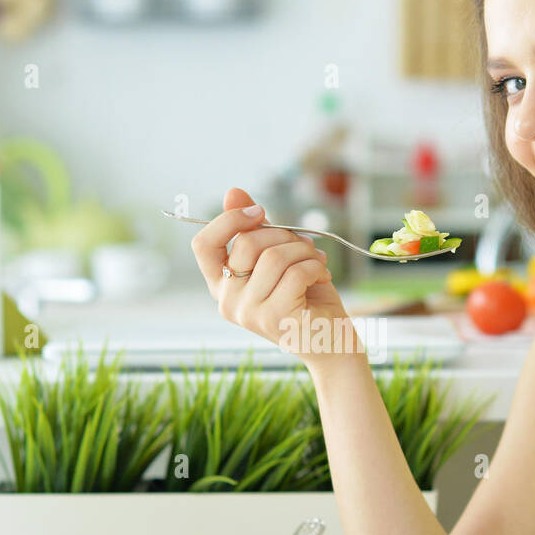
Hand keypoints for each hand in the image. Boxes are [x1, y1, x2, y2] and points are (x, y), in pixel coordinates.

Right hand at [190, 187, 359, 366]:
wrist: (332, 342)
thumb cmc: (306, 297)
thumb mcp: (279, 257)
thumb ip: (255, 229)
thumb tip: (232, 192)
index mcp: (222, 285)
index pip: (203, 245)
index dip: (228, 220)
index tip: (259, 211)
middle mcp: (228, 302)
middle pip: (246, 244)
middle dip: (284, 235)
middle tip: (306, 246)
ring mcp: (248, 313)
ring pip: (273, 257)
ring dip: (304, 251)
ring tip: (318, 262)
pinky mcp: (274, 319)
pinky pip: (295, 273)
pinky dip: (316, 267)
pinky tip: (323, 276)